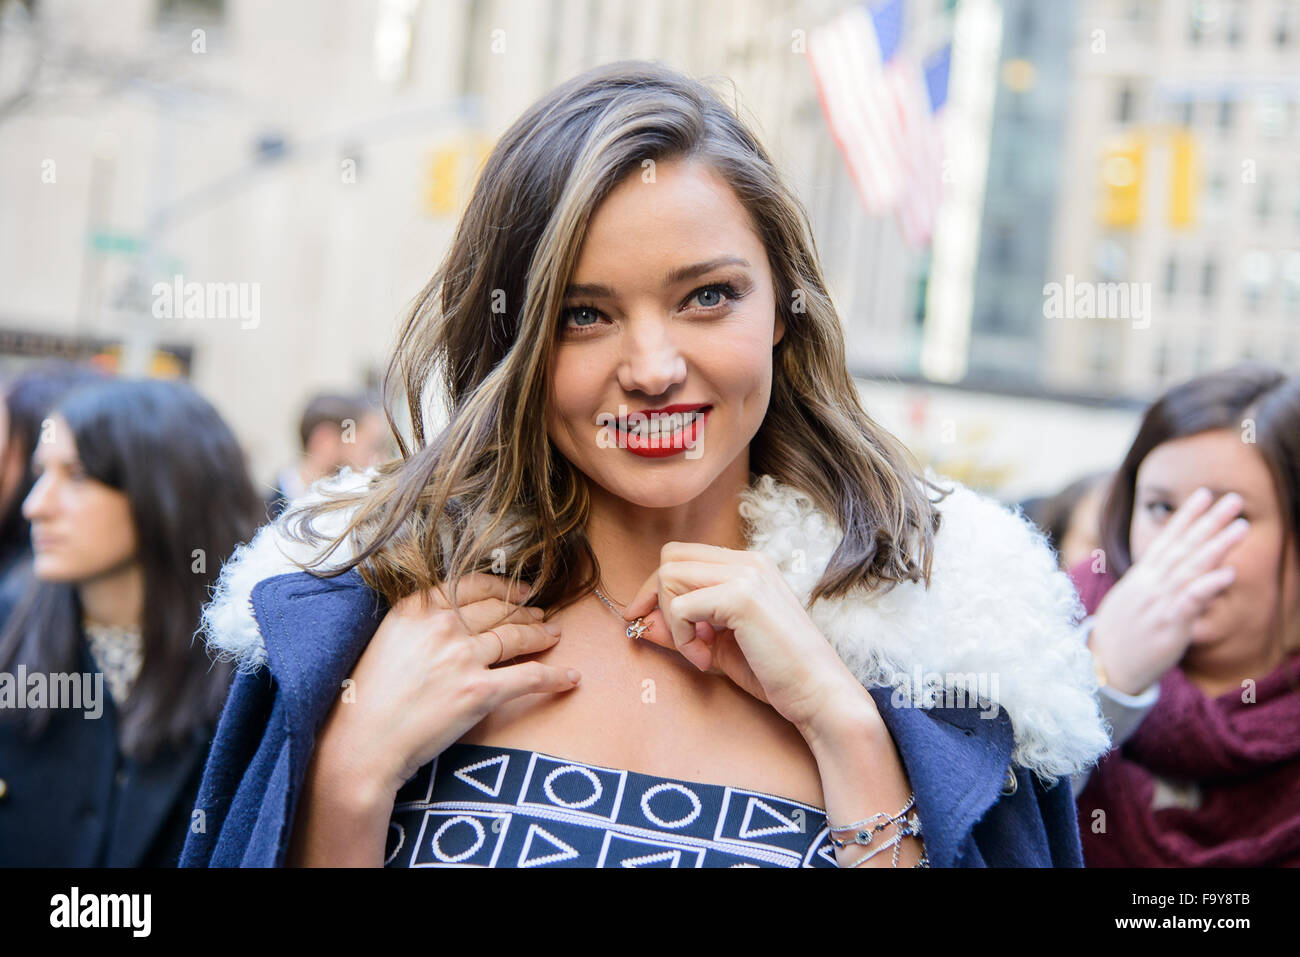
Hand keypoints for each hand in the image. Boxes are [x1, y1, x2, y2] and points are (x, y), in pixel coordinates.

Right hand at [314, 572, 579, 797]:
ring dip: (539, 634)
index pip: (470, 585)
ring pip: (515, 637)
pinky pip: (529, 677)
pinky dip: (554, 678)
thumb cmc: (366, 699)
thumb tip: (448, 616)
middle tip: (540, 613)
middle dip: (524, 610)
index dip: (502, 586)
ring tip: (553, 635)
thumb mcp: (385, 640)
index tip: (519, 590)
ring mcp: (463, 657)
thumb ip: (417, 622)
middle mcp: (442, 625)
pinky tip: (570, 677)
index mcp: (415, 608)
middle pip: (497, 610)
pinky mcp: (479, 691)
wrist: (360, 743)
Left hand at [622, 542, 876, 737]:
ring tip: (700, 654)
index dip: (660, 590)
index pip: (682, 556)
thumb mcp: (718, 647)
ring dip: (672, 620)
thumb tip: (637, 620)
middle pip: (670, 556)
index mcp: (748, 566)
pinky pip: (681, 606)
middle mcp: (748, 561)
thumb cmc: (775, 673)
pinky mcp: (742, 597)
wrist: (820, 696)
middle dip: (657, 598)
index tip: (659, 626)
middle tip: (675, 640)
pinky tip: (707, 660)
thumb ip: (679, 629)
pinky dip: (683, 637)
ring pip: (670, 575)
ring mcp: (747, 575)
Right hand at [1090, 487, 1247, 694]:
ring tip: (1241, 526)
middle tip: (1233, 499)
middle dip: (1209, 521)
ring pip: (1191, 567)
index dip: (1185, 516)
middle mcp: (1150, 584)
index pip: (1167, 540)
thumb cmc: (1120, 636)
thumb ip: (1151, 584)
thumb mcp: (1131, 602)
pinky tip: (1229, 573)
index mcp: (1142, 577)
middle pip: (1184, 546)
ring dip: (1218, 545)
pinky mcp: (1168, 624)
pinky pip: (1191, 601)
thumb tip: (1169, 572)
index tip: (1203, 494)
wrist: (1104, 667)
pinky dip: (1209, 585)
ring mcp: (1159, 602)